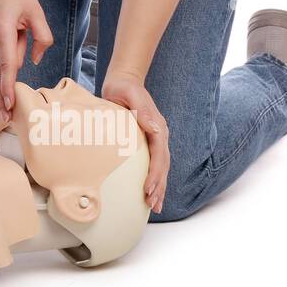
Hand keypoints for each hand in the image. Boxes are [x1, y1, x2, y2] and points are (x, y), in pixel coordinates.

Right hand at [0, 0, 53, 116]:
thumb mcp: (36, 12)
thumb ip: (42, 38)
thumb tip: (34, 61)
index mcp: (3, 31)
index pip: (7, 65)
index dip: (8, 87)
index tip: (7, 104)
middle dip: (3, 95)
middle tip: (7, 118)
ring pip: (3, 61)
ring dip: (15, 52)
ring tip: (19, 25)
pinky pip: (0, 54)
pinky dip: (9, 47)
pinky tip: (12, 27)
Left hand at [101, 67, 169, 213]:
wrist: (123, 81)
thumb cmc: (123, 87)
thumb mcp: (131, 94)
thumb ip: (143, 110)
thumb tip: (154, 128)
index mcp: (157, 126)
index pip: (159, 155)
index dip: (155, 173)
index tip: (148, 189)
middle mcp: (159, 134)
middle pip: (163, 165)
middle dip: (158, 186)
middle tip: (152, 205)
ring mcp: (155, 138)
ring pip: (161, 167)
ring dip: (158, 187)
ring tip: (154, 206)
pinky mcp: (146, 141)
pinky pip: (153, 163)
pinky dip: (153, 178)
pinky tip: (149, 191)